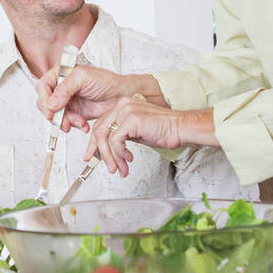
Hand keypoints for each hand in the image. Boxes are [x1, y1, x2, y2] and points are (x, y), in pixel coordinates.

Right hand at [36, 66, 162, 132]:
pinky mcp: (74, 113)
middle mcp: (62, 88)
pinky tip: (84, 125)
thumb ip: (65, 88)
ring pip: (55, 116)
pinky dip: (74, 126)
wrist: (122, 96)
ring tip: (79, 122)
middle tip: (63, 121)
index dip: (44, 99)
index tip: (51, 109)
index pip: (43, 86)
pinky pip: (67, 123)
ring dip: (66, 122)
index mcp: (61, 74)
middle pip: (45, 103)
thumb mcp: (83, 78)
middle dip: (54, 114)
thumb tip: (51, 103)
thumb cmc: (106, 81)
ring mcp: (67, 101)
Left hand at [87, 100, 217, 177]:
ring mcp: (125, 111)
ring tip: (119, 168)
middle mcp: (121, 105)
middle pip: (99, 130)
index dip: (95, 143)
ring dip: (112, 157)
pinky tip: (129, 158)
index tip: (93, 155)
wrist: (179, 128)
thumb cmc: (163, 130)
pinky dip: (120, 153)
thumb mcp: (136, 132)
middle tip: (107, 166)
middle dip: (100, 152)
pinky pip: (115, 141)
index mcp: (121, 105)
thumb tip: (109, 149)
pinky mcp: (130, 120)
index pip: (100, 124)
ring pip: (106, 137)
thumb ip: (121, 135)